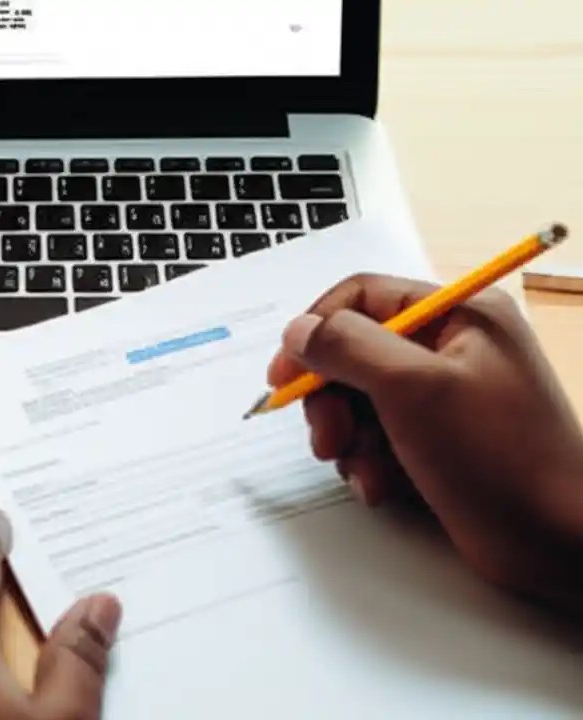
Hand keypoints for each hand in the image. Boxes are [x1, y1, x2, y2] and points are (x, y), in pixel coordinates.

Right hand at [267, 273, 582, 611]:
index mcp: (459, 314)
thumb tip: (299, 330)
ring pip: (359, 400)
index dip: (315, 332)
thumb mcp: (413, 388)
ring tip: (365, 469)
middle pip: (353, 352)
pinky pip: (379, 437)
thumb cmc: (503, 459)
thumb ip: (347, 347)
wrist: (558, 541)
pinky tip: (382, 486)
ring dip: (348, 439)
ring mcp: (447, 396)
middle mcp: (453, 348)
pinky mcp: (440, 440)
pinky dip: (369, 462)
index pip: (362, 296)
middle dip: (330, 399)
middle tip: (327, 438)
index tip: (284, 375)